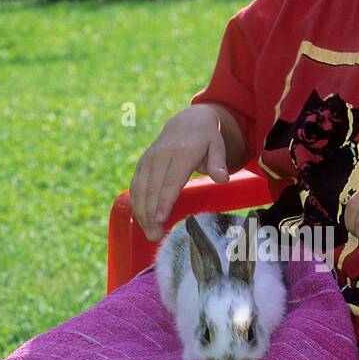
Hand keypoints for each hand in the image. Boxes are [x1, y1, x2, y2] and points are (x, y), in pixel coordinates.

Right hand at [130, 107, 228, 241]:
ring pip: (141, 189)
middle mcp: (161, 156)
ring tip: (149, 233)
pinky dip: (136, 203)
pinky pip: (136, 185)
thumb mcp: (218, 147)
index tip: (160, 220)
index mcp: (182, 153)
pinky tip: (141, 219)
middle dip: (151, 215)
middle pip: (153, 189)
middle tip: (155, 237)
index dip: (164, 202)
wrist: (187, 122)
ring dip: (142, 212)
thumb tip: (222, 179)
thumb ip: (219, 163)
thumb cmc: (206, 139)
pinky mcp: (142, 163)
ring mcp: (149, 159)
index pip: (171, 181)